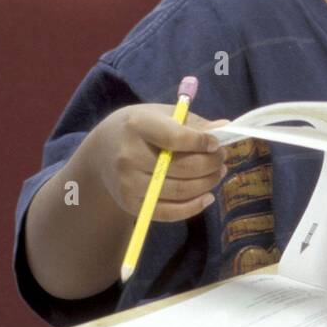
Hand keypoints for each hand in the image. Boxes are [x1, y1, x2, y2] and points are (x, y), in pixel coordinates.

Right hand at [86, 105, 230, 220]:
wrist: (101, 152)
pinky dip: (194, 207)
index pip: (175, 138)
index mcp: (137, 126)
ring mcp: (128, 183)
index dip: (201, 143)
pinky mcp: (130, 204)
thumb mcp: (161, 114)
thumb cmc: (139, 128)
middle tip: (222, 159)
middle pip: (182, 168)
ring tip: (218, 173)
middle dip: (211, 164)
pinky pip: (169, 213)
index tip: (216, 144)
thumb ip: (192, 122)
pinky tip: (207, 197)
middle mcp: (129, 156)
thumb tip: (225, 128)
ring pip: (180, 191)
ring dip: (208, 184)